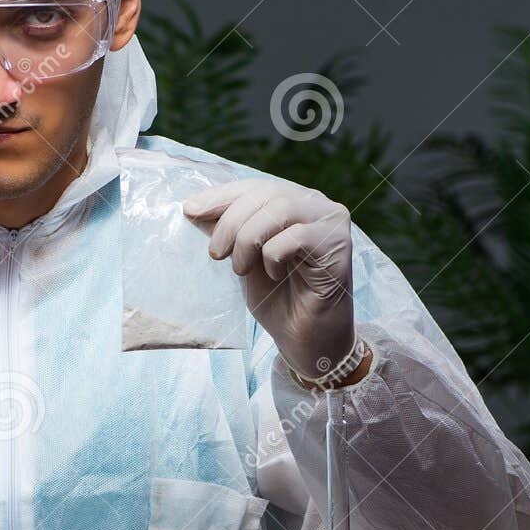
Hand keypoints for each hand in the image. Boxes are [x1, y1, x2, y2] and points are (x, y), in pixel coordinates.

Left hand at [183, 178, 358, 381]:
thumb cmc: (279, 300)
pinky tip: (275, 275)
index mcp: (297, 201)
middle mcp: (318, 205)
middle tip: (216, 254)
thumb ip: (229, 231)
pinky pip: (295, 237)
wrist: (307, 342)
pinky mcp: (339, 246)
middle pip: (267, 193)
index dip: (222, 196)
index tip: (190, 210)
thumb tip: (194, 206)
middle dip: (231, 222)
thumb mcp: (244, 259)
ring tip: (241, 269)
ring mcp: (332, 223)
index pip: (256, 186)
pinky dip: (273, 256)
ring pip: (280, 209)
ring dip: (248, 239)